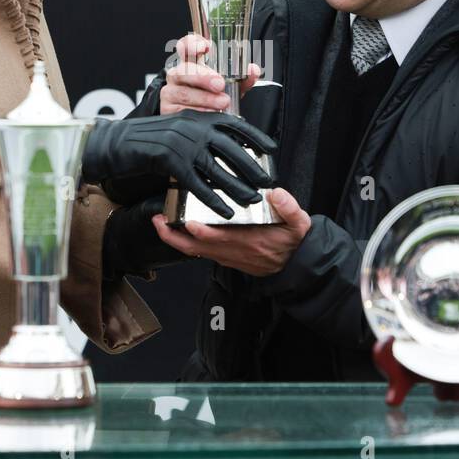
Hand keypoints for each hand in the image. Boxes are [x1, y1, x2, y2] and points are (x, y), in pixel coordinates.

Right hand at [82, 111, 276, 219]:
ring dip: (237, 186)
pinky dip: (213, 198)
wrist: (117, 142)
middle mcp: (193, 126)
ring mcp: (181, 142)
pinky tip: (225, 210)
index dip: (256, 137)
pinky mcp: (169, 160)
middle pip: (231, 149)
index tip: (272, 149)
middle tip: (267, 182)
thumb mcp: (178, 128)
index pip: (234, 125)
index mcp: (198, 116)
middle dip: (252, 167)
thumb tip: (225, 145)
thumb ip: (200, 132)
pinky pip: (196, 183)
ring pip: (217, 168)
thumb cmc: (148, 138)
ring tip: (251, 199)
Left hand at [151, 188, 310, 276]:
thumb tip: (276, 192)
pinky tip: (179, 230)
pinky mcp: (226, 258)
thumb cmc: (294, 241)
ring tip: (161, 222)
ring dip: (176, 239)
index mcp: (250, 241)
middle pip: (197, 248)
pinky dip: (187, 243)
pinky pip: (201, 253)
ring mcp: (227, 256)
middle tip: (158, 220)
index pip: (221, 238)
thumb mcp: (300, 223)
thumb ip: (289, 207)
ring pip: (195, 252)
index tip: (189, 222)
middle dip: (174, 235)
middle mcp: (234, 251)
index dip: (203, 233)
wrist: (296, 265)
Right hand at [161, 33, 260, 115]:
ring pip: (183, 92)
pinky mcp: (168, 109)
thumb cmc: (213, 96)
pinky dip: (198, 112)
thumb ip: (242, 77)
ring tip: (222, 102)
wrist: (196, 120)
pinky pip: (181, 110)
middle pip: (184, 69)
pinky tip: (209, 114)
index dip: (193, 44)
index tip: (204, 47)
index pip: (186, 45)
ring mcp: (170, 92)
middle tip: (220, 83)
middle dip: (203, 76)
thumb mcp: (229, 84)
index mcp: (191, 62)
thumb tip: (253, 70)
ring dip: (204, 98)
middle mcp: (177, 74)